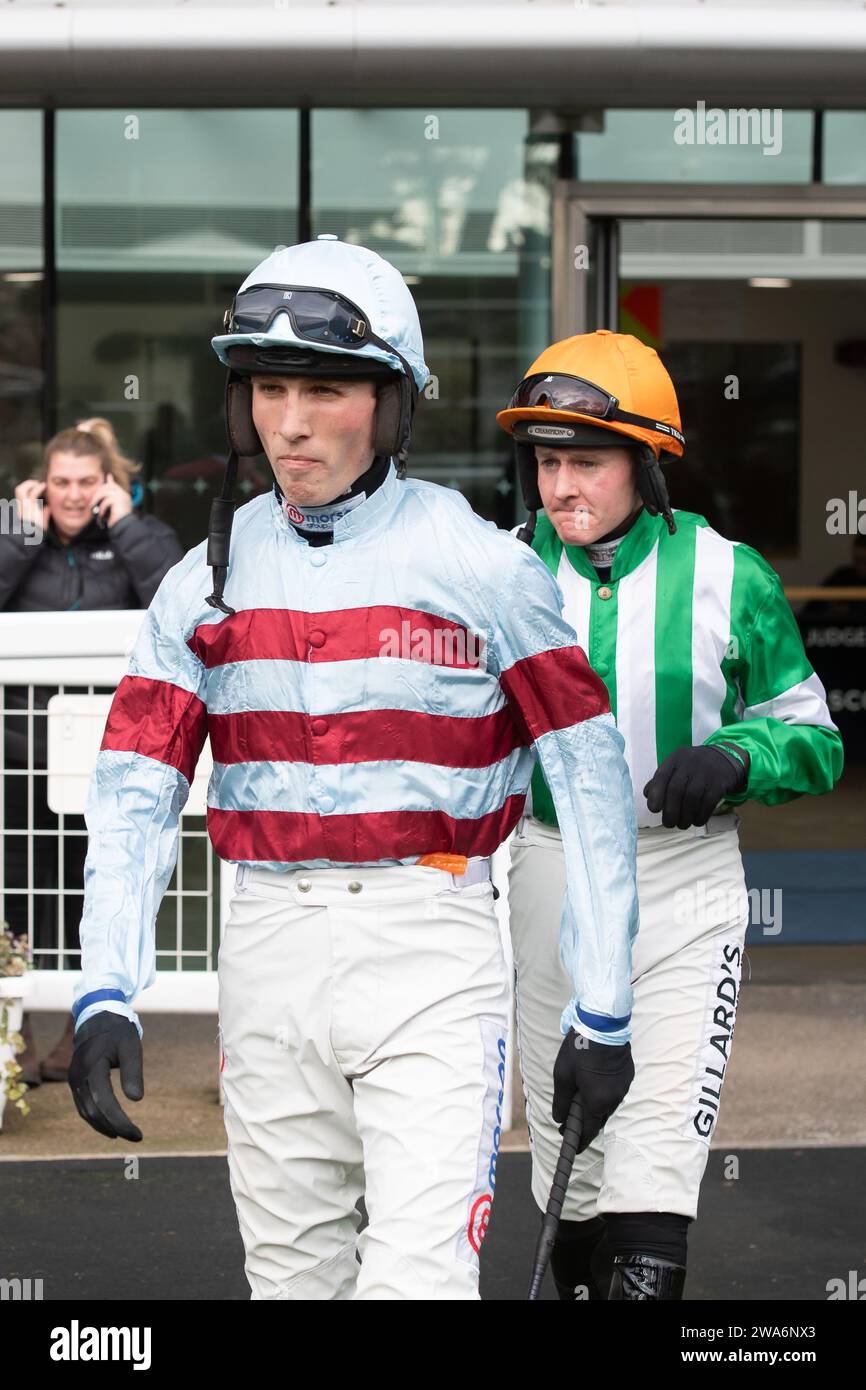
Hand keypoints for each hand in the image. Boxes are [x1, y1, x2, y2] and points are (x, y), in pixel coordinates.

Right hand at [14, 479, 48, 530]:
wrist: (35, 539)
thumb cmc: (38, 534)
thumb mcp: (42, 523)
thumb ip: (44, 515)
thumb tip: (48, 508)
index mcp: (22, 510)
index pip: (21, 496)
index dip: (27, 489)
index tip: (37, 487)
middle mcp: (21, 508)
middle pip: (18, 490)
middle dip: (27, 484)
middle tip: (37, 482)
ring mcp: (23, 507)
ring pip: (21, 490)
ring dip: (30, 484)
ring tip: (40, 483)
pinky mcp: (28, 509)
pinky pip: (31, 495)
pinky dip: (37, 488)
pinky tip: (43, 486)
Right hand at [68, 1012, 143, 1140]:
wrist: (97, 1015)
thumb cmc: (118, 1031)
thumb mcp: (131, 1047)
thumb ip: (133, 1072)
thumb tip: (136, 1100)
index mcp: (91, 1067)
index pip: (104, 1103)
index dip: (120, 1122)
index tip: (137, 1134)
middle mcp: (78, 1076)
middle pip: (93, 1111)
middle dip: (115, 1127)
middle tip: (136, 1136)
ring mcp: (73, 1079)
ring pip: (85, 1112)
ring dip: (104, 1126)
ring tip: (124, 1134)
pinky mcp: (75, 1080)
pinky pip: (83, 1105)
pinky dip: (95, 1117)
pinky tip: (109, 1124)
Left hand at [91, 476, 132, 527]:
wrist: (125, 527)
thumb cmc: (118, 521)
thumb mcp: (111, 510)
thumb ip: (107, 501)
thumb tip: (104, 496)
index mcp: (124, 497)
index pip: (115, 485)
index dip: (110, 481)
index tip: (108, 476)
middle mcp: (124, 495)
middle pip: (107, 486)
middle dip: (97, 493)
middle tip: (92, 503)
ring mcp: (122, 497)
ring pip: (105, 492)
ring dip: (96, 500)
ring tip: (93, 508)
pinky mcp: (119, 501)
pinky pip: (106, 500)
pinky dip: (102, 508)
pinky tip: (101, 515)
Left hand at [552, 1029, 633, 1152]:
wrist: (603, 1024)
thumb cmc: (579, 1049)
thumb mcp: (562, 1076)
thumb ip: (561, 1102)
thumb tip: (560, 1120)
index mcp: (597, 1101)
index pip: (588, 1131)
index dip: (579, 1141)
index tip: (571, 1148)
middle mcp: (614, 1098)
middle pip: (599, 1118)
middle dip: (585, 1122)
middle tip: (569, 1120)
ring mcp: (624, 1087)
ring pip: (608, 1105)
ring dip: (595, 1105)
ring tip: (579, 1098)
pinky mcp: (628, 1075)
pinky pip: (615, 1091)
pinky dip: (604, 1092)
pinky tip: (593, 1082)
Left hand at [643, 744, 747, 829]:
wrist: (725, 759)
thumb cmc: (693, 767)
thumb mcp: (676, 766)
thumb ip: (661, 779)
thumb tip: (648, 795)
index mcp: (675, 759)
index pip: (662, 776)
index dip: (656, 794)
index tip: (654, 810)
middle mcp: (690, 763)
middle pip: (676, 790)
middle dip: (671, 811)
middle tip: (669, 823)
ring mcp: (706, 772)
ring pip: (692, 798)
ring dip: (685, 816)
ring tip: (682, 825)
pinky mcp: (720, 783)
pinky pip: (708, 802)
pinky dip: (701, 815)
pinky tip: (696, 821)